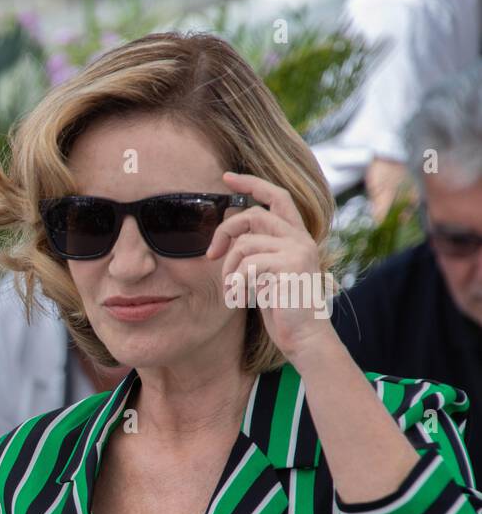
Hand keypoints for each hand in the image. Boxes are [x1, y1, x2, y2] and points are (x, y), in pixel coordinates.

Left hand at [205, 171, 338, 368]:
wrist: (303, 337)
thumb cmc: (282, 309)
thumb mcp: (265, 274)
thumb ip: (255, 250)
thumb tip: (227, 232)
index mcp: (296, 236)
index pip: (276, 196)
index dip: (251, 183)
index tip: (227, 177)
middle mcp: (301, 238)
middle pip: (252, 215)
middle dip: (224, 231)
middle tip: (211, 255)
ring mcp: (297, 250)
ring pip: (244, 243)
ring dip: (228, 268)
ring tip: (233, 288)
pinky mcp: (290, 265)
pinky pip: (247, 264)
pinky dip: (236, 282)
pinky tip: (241, 298)